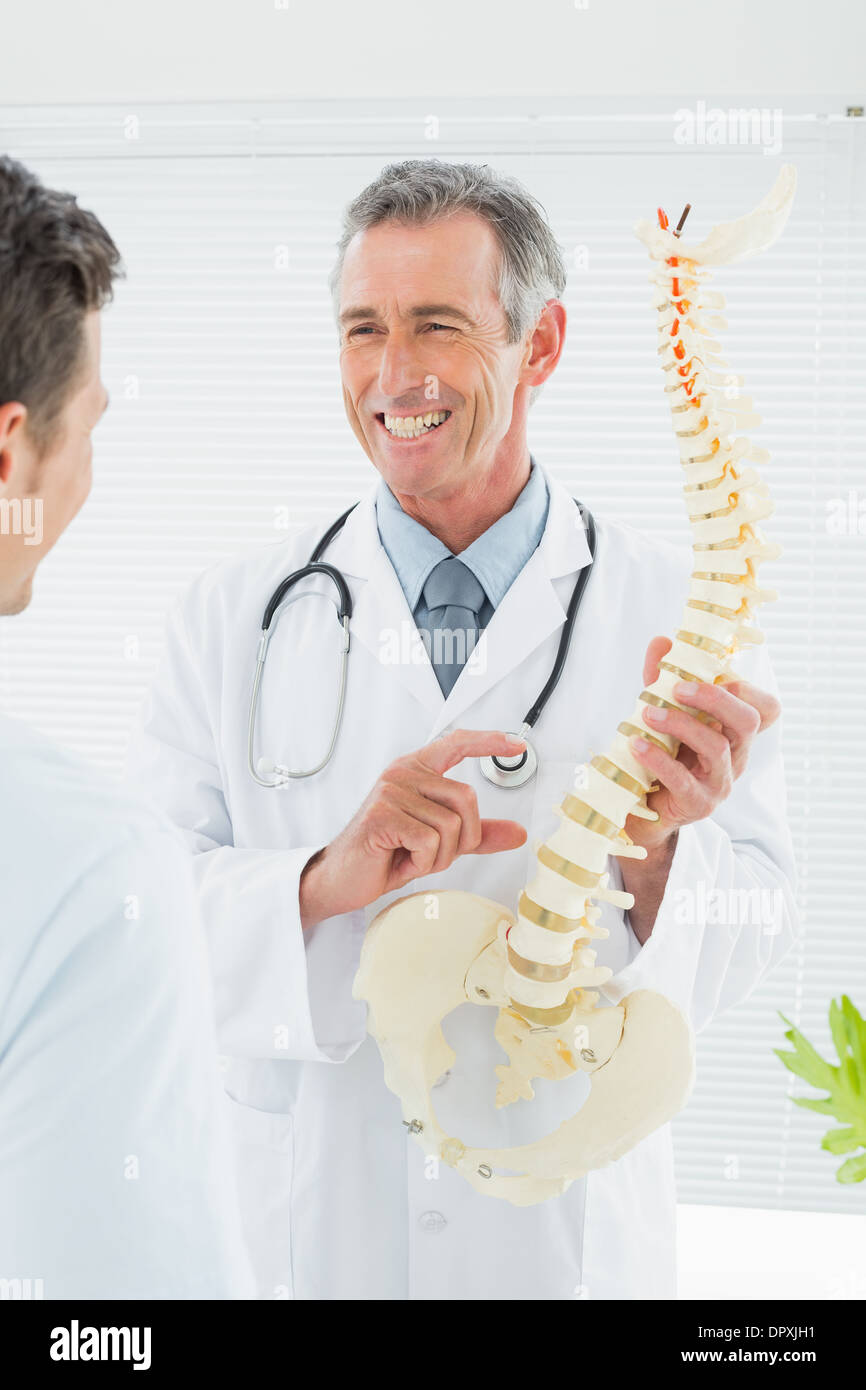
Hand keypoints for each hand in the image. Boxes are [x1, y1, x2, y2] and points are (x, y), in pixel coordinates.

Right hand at [299, 729, 527, 928]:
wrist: (342, 880)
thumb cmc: (386, 855)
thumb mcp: (440, 843)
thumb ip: (476, 834)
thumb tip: (518, 833)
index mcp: (415, 771)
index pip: (456, 744)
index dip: (488, 742)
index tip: (516, 744)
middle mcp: (402, 774)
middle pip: (466, 799)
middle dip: (462, 839)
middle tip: (433, 854)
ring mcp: (389, 792)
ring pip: (450, 826)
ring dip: (438, 856)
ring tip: (410, 857)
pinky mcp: (381, 815)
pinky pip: (429, 842)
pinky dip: (422, 863)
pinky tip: (400, 861)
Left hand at [627, 636, 780, 850]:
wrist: (641, 806)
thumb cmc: (661, 754)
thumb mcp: (662, 711)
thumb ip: (662, 678)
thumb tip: (661, 641)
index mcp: (734, 731)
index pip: (767, 708)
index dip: (747, 687)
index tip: (715, 673)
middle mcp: (736, 756)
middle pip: (748, 721)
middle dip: (715, 698)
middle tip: (678, 688)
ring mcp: (720, 782)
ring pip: (717, 747)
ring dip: (680, 724)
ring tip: (647, 713)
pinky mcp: (698, 804)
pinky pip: (684, 780)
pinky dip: (659, 758)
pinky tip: (637, 744)